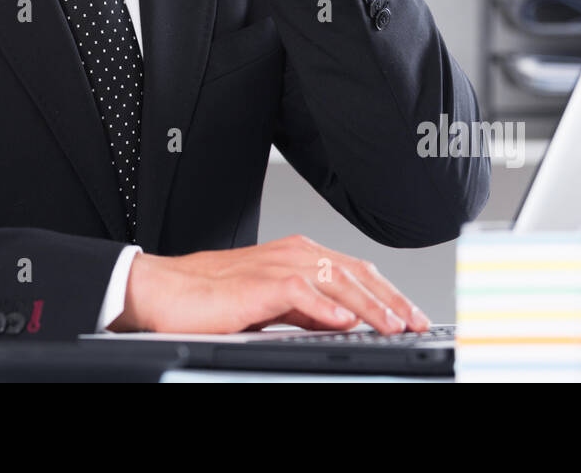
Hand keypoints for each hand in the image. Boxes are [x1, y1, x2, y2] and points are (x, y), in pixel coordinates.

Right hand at [106, 234, 430, 334]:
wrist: (164, 291)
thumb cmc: (210, 299)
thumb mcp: (272, 306)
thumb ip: (308, 310)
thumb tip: (346, 321)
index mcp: (298, 256)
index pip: (355, 270)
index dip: (388, 293)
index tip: (412, 315)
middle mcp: (292, 254)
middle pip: (353, 272)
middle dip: (390, 299)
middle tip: (416, 322)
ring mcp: (275, 265)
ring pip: (335, 279)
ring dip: (368, 305)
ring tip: (391, 326)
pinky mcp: (256, 284)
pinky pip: (298, 291)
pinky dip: (324, 307)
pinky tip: (343, 322)